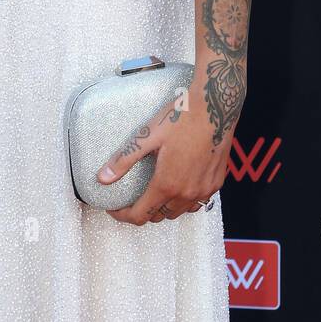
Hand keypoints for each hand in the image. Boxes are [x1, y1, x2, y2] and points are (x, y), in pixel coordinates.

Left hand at [96, 89, 229, 224]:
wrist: (216, 104)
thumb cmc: (181, 116)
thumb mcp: (148, 135)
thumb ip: (124, 159)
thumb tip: (103, 178)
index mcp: (167, 184)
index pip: (141, 215)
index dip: (124, 216)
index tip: (114, 209)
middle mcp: (188, 193)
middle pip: (159, 216)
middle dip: (142, 212)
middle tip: (130, 199)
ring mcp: (205, 189)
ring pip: (179, 212)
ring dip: (164, 209)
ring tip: (152, 194)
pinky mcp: (217, 182)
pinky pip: (197, 203)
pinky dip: (184, 202)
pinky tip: (178, 187)